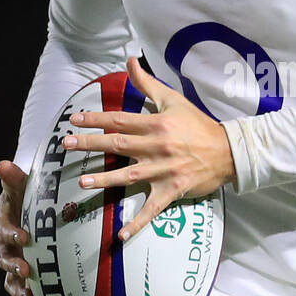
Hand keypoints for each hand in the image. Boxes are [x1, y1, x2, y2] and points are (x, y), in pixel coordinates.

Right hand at [0, 160, 40, 295]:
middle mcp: (4, 246)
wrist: (38, 217)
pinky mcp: (23, 279)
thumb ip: (14, 180)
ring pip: (10, 279)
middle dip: (13, 264)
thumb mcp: (23, 189)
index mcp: (4, 224)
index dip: (10, 234)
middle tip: (26, 269)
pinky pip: (22, 292)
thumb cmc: (29, 200)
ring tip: (30, 294)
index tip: (24, 237)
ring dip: (19, 287)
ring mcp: (13, 263)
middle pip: (3, 258)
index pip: (2, 230)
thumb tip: (2, 163)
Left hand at [61, 56, 236, 240]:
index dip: (96, 119)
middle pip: (119, 144)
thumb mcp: (173, 100)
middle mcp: (157, 147)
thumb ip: (148, 83)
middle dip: (92, 144)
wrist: (228, 151)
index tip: (74, 119)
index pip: (120, 120)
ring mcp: (164, 171)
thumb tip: (130, 60)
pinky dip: (138, 223)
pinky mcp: (173, 191)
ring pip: (130, 175)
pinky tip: (121, 235)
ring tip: (83, 181)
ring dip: (106, 179)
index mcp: (156, 124)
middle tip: (67, 144)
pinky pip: (153, 209)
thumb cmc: (198, 124)